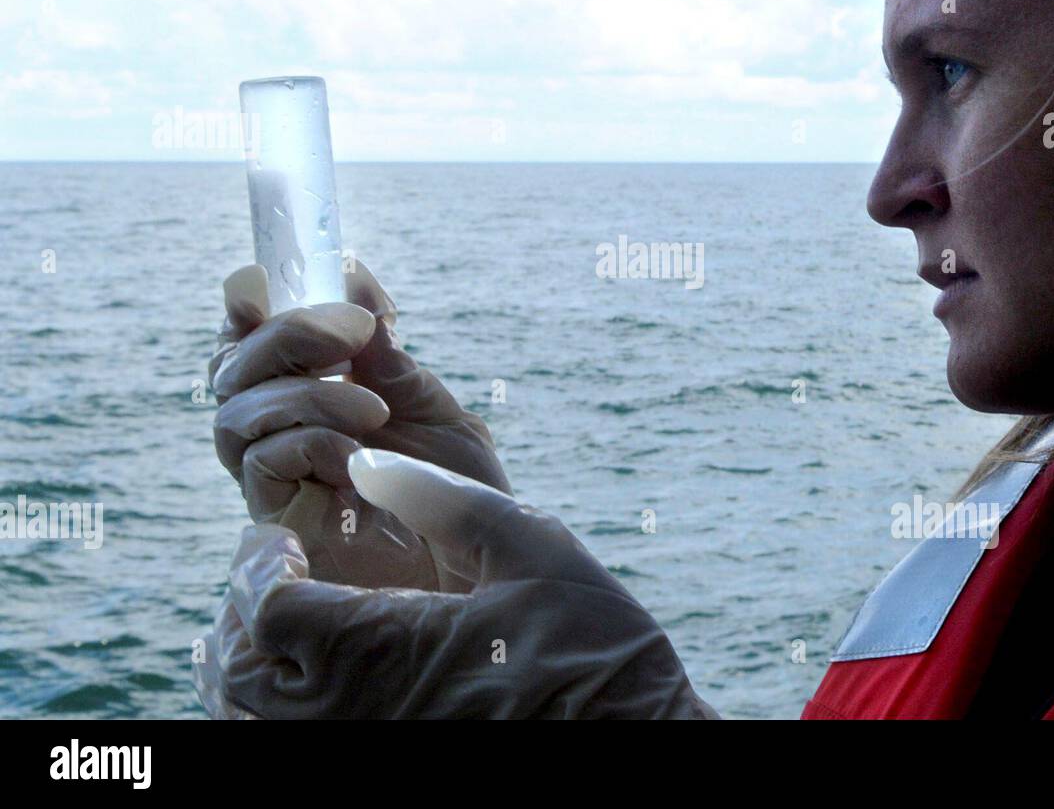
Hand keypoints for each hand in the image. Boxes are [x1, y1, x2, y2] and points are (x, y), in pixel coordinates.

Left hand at [195, 450, 717, 719]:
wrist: (635, 741)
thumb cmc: (593, 647)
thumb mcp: (531, 547)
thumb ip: (443, 500)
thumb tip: (366, 463)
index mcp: (384, 648)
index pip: (265, 608)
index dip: (257, 564)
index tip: (281, 533)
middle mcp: (356, 714)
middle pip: (239, 671)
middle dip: (241, 611)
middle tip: (272, 568)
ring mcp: (363, 750)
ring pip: (252, 719)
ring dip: (246, 664)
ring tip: (278, 618)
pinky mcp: (383, 768)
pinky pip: (285, 744)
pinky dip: (270, 710)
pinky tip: (307, 677)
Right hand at [209, 258, 509, 590]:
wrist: (476, 574)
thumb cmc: (459, 495)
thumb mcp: (438, 416)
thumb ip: (394, 364)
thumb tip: (357, 292)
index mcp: (317, 395)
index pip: (257, 340)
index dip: (250, 303)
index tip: (271, 273)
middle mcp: (284, 431)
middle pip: (231, 367)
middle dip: (282, 334)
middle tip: (351, 328)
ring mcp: (276, 478)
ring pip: (235, 412)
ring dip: (302, 391)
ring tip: (374, 408)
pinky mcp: (277, 523)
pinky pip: (261, 461)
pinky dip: (307, 439)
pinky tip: (358, 455)